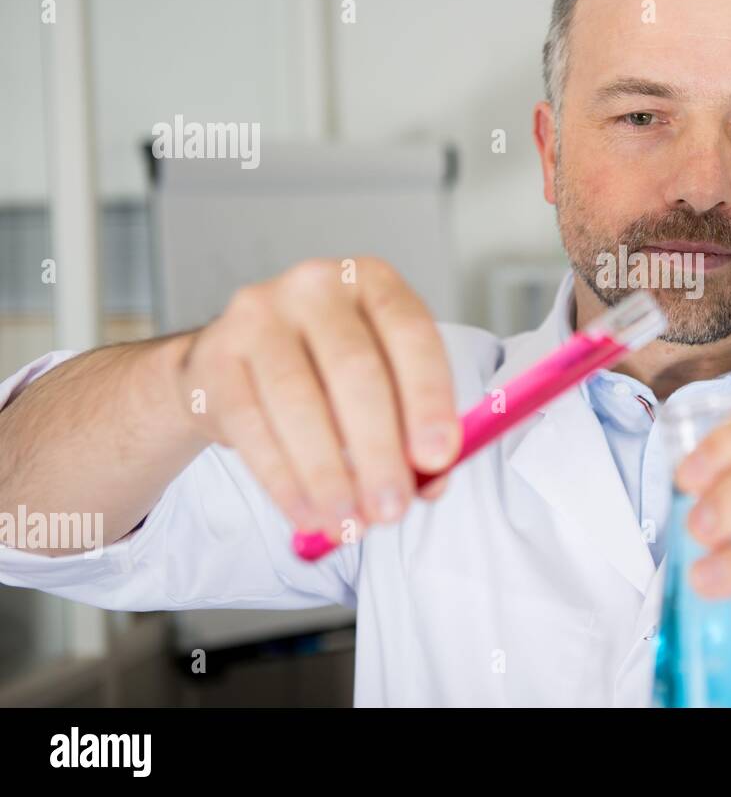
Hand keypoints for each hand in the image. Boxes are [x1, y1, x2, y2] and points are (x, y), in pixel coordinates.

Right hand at [171, 256, 459, 540]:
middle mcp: (317, 286)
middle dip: (379, 451)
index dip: (429, 399)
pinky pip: (251, 425)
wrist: (231, 362)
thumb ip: (413, 429)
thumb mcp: (381, 384)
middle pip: (356, 371)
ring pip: (299, 401)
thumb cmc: (325, 373)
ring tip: (349, 524)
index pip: (412, 335)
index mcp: (375, 282)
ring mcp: (259, 314)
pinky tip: (306, 513)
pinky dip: (282, 479)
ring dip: (328, 474)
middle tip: (393, 510)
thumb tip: (431, 484)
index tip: (439, 458)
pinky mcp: (215, 356)